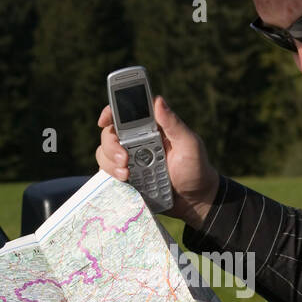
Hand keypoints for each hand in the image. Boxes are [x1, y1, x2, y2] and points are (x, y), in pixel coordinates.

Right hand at [96, 95, 219, 227]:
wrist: (195, 200)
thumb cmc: (196, 168)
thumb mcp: (189, 145)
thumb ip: (174, 124)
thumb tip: (158, 100)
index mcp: (151, 128)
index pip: (126, 113)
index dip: (111, 112)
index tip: (104, 120)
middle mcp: (137, 141)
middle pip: (110, 134)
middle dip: (111, 145)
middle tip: (124, 159)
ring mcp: (130, 159)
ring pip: (105, 153)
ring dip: (110, 162)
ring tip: (126, 175)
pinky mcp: (127, 177)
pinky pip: (108, 173)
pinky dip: (110, 176)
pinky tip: (124, 181)